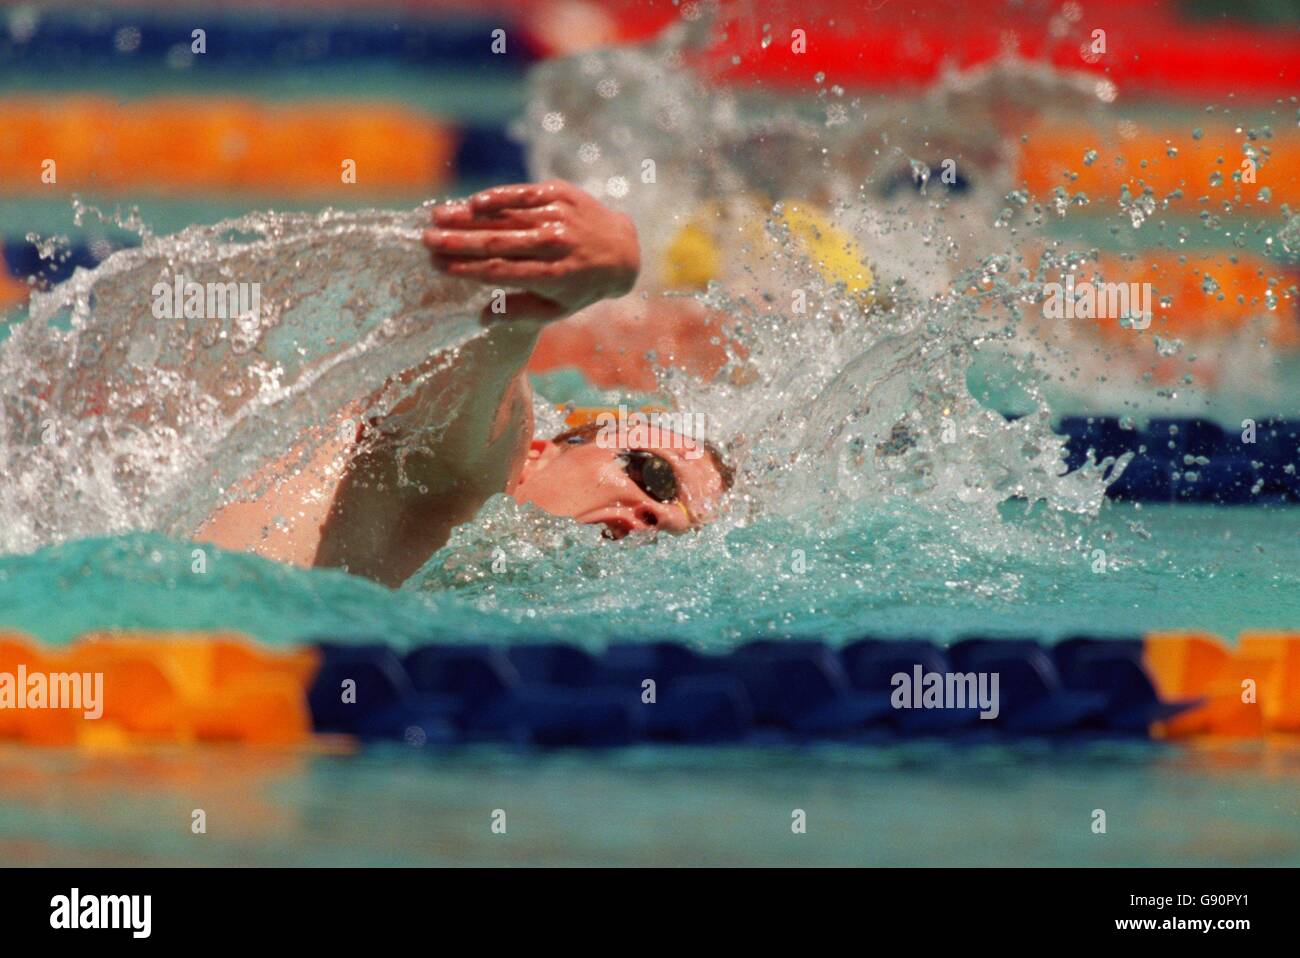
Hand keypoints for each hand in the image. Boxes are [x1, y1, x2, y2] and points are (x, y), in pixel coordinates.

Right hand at [423, 179, 639, 323]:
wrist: (620, 249)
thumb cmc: (580, 285)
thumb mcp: (557, 308)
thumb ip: (520, 312)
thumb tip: (481, 317)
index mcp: (553, 276)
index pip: (501, 272)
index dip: (468, 269)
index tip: (439, 266)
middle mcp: (555, 245)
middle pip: (498, 243)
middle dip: (458, 242)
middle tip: (426, 240)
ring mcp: (557, 216)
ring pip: (506, 217)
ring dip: (468, 217)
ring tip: (437, 217)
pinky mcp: (559, 194)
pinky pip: (522, 194)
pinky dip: (497, 198)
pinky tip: (472, 203)